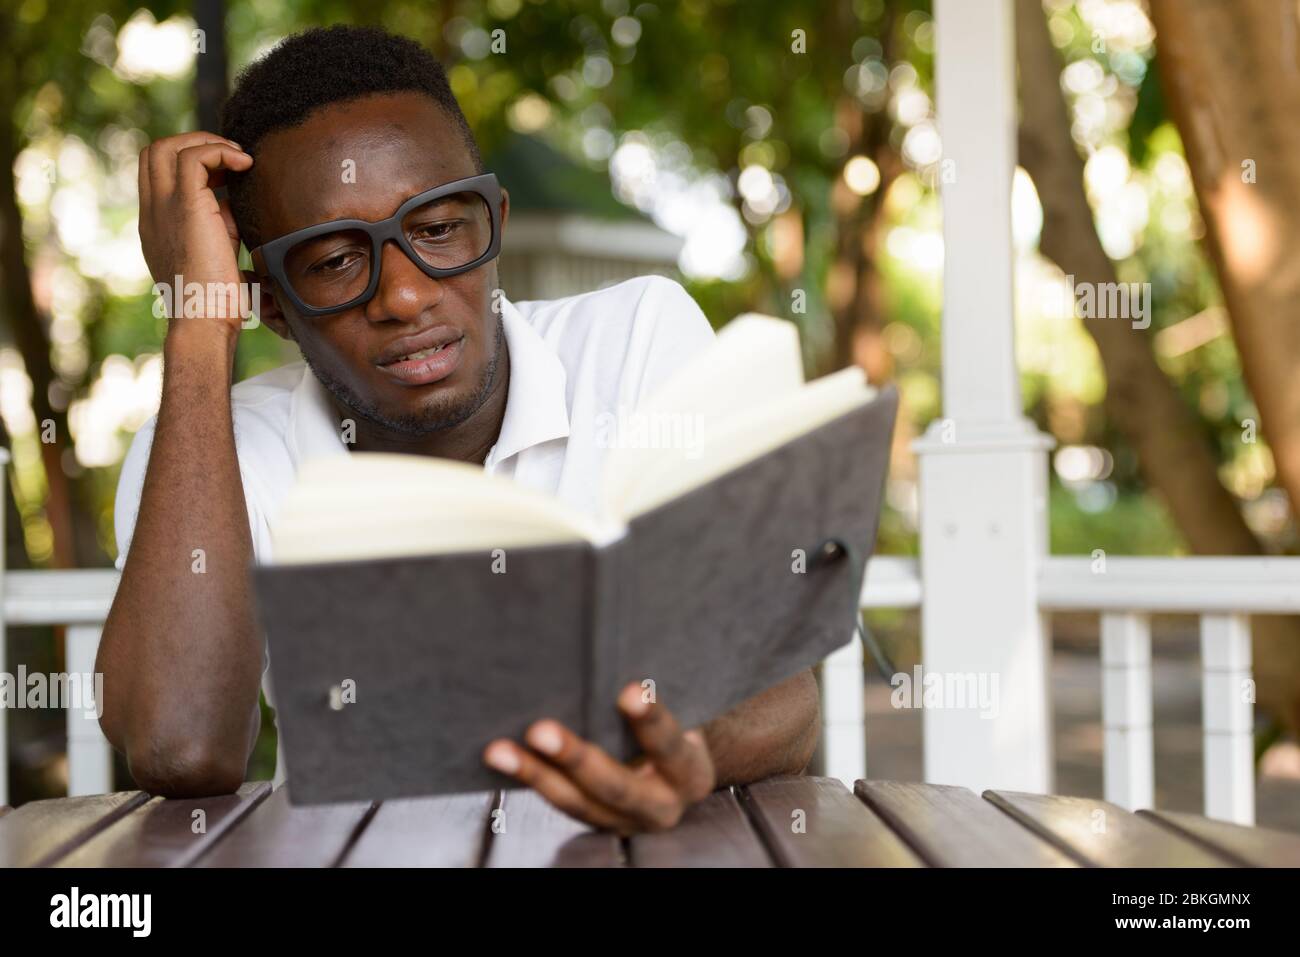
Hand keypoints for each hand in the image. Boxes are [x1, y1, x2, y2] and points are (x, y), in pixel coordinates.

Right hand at [138, 131, 252, 330]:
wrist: (204, 320)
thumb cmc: (215, 299)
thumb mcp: (215, 251)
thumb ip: (218, 224)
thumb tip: (234, 204)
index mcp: (155, 222)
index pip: (156, 172)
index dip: (188, 160)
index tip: (224, 173)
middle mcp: (153, 211)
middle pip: (154, 151)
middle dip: (194, 143)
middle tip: (231, 159)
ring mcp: (164, 208)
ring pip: (166, 147)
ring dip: (207, 143)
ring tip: (239, 159)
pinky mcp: (187, 208)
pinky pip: (194, 158)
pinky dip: (220, 152)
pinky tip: (245, 165)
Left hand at [483, 682, 716, 833]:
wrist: (681, 774)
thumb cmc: (680, 726)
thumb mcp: (686, 712)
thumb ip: (655, 694)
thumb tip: (612, 635)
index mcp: (690, 774)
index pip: (671, 747)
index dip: (651, 722)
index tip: (629, 691)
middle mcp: (661, 807)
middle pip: (616, 786)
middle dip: (576, 759)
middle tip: (541, 730)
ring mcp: (623, 820)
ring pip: (576, 803)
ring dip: (535, 774)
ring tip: (499, 750)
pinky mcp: (595, 819)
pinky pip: (559, 801)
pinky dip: (529, 778)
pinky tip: (499, 756)